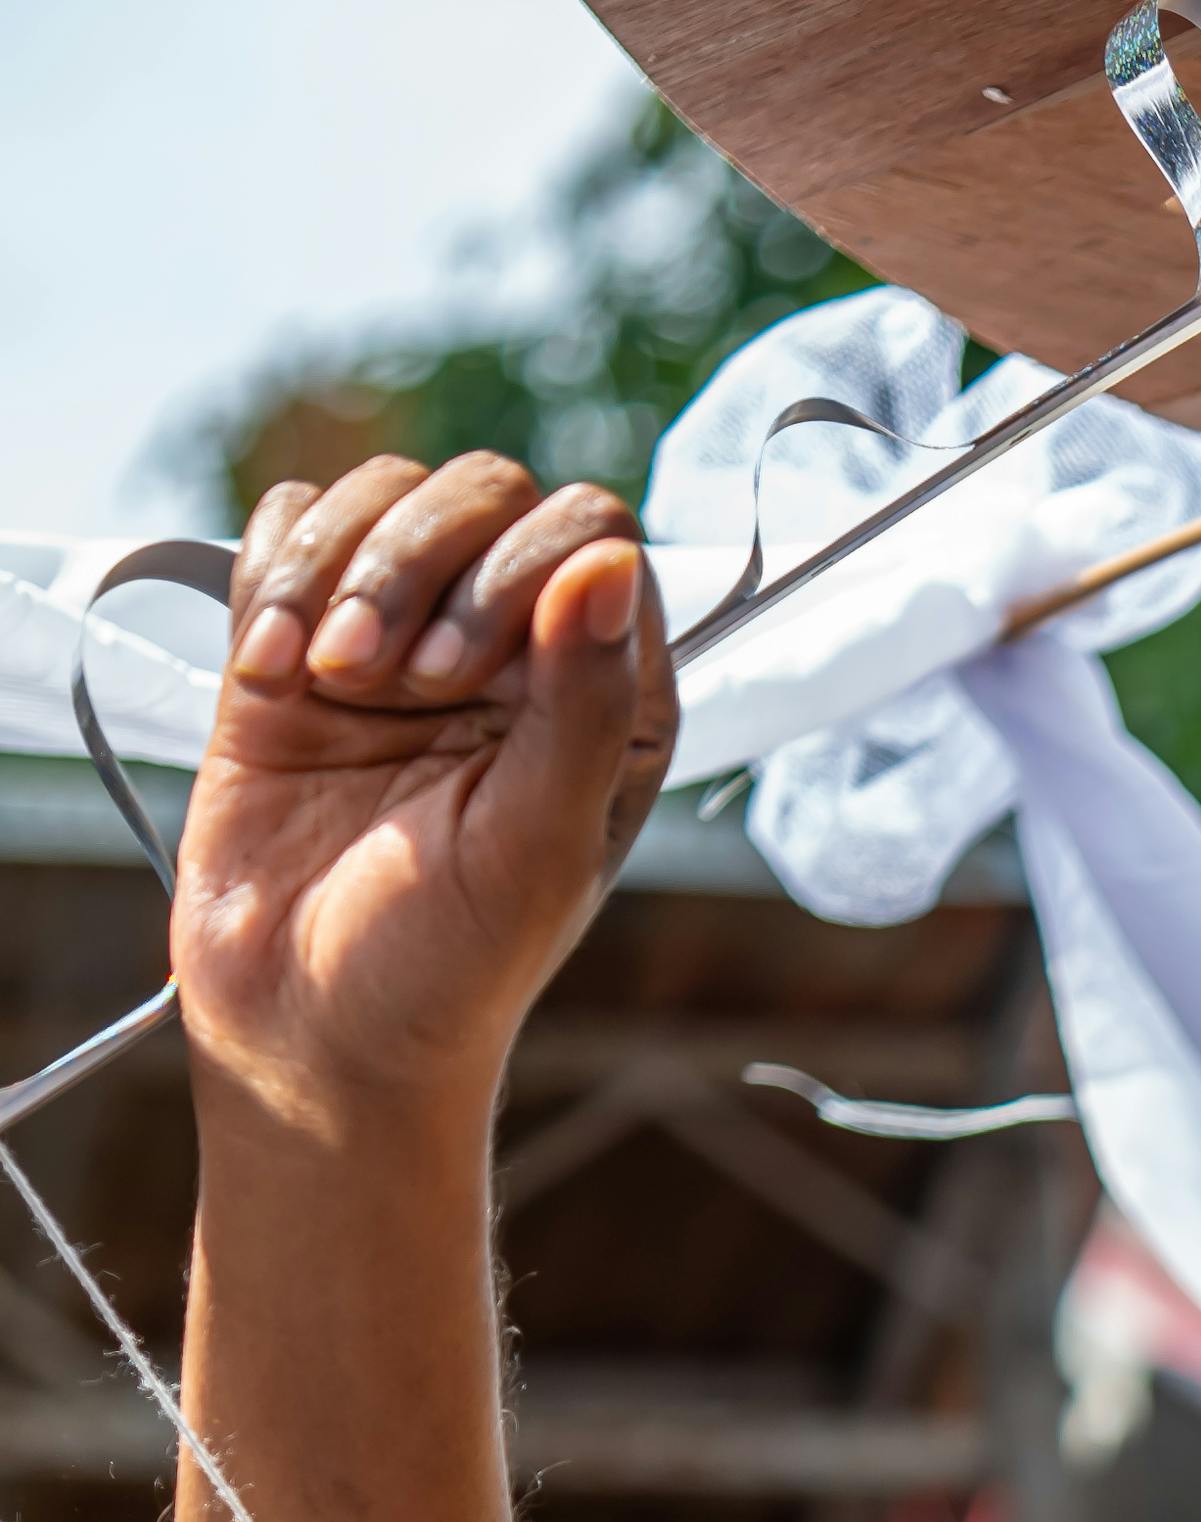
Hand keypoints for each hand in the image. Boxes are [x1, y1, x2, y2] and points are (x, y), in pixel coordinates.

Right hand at [181, 448, 674, 1135]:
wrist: (305, 1030)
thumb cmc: (445, 968)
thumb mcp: (537, 847)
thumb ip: (584, 705)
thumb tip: (611, 561)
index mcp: (600, 699)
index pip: (589, 533)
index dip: (519, 570)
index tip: (461, 678)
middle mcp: (512, 654)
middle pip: (481, 490)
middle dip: (419, 561)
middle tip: (387, 683)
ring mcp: (401, 640)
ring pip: (379, 495)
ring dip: (337, 568)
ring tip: (322, 680)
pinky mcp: (299, 649)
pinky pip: (286, 532)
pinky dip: (269, 577)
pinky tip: (268, 673)